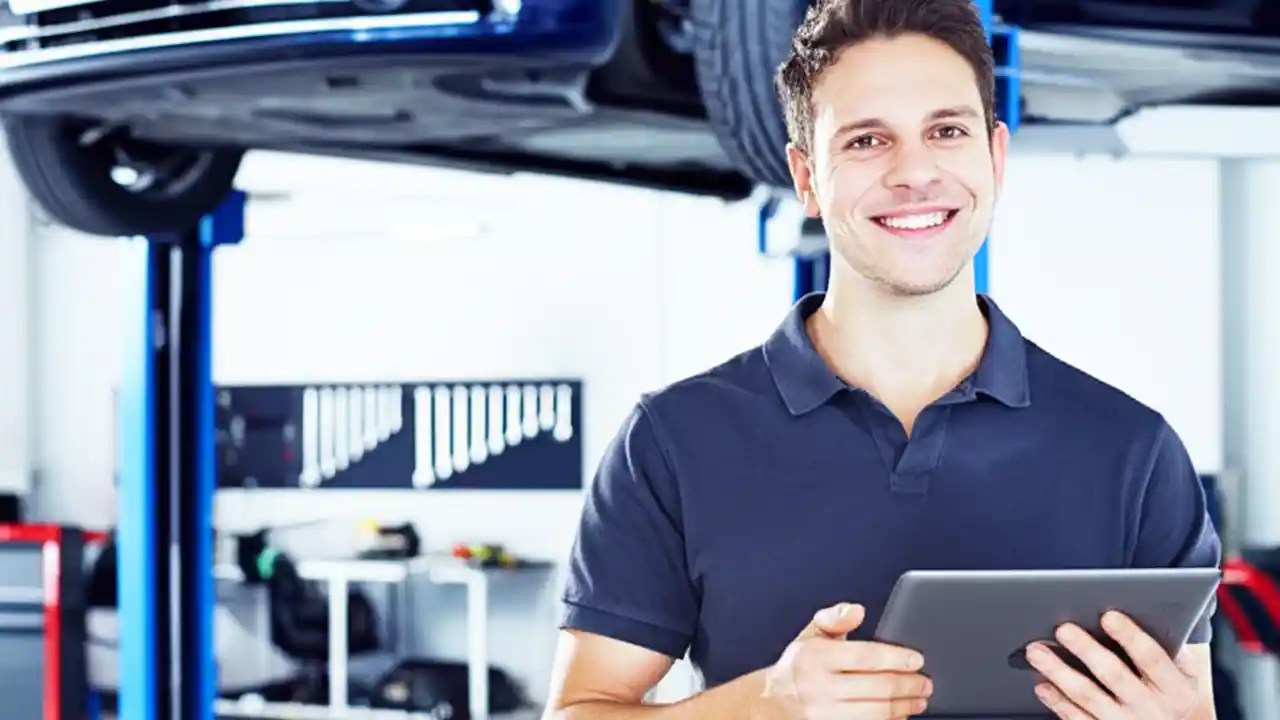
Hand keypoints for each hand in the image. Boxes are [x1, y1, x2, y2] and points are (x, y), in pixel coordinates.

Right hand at [757, 602, 932, 718]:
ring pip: (877, 714)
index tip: (918, 660)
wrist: (770, 703)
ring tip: (918, 700)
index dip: (897, 659)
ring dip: (904, 707)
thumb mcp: (811, 635)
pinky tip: (899, 715)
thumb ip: (835, 618)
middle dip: (909, 686)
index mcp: (815, 657)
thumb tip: (858, 610)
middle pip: (877, 688)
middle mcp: (818, 687)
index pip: (866, 657)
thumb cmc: (798, 667)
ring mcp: (822, 715)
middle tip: (925, 683)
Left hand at [1026, 610, 1201, 719]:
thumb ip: (1171, 650)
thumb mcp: (1185, 677)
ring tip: (1037, 652)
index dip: (1130, 636)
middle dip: (1086, 649)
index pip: (1151, 658)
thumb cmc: (1171, 697)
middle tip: (1063, 629)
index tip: (1108, 616)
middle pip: (1114, 675)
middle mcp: (1151, 709)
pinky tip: (1042, 685)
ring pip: (1088, 696)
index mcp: (1175, 690)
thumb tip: (1150, 614)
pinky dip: (1058, 701)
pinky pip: (1077, 719)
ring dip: (1059, 672)